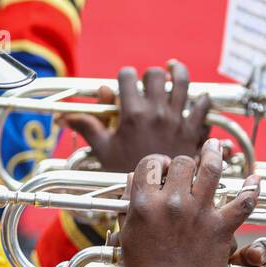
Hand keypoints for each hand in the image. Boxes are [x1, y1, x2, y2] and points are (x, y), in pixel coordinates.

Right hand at [61, 62, 212, 172]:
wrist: (153, 197)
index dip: (125, 76)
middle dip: (149, 75)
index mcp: (132, 115)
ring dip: (177, 72)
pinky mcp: (193, 130)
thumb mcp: (103, 150)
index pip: (127, 77)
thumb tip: (63, 117)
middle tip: (147, 82)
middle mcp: (155, 113)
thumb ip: (87, 126)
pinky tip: (195, 99)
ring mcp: (176, 120)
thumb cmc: (124, 173)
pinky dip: (201, 99)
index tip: (125, 82)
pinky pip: (202, 104)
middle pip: (155, 74)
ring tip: (173, 69)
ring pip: (182, 81)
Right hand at [119, 141, 258, 266]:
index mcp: (144, 205)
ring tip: (216, 147)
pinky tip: (255, 178)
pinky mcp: (220, 228)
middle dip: (184, 163)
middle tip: (187, 170)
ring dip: (214, 154)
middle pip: (181, 162)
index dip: (157, 163)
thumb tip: (133, 184)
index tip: (163, 169)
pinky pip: (243, 201)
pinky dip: (252, 188)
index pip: (149, 165)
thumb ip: (130, 208)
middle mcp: (171, 203)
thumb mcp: (129, 238)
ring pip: (211, 168)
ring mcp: (198, 214)